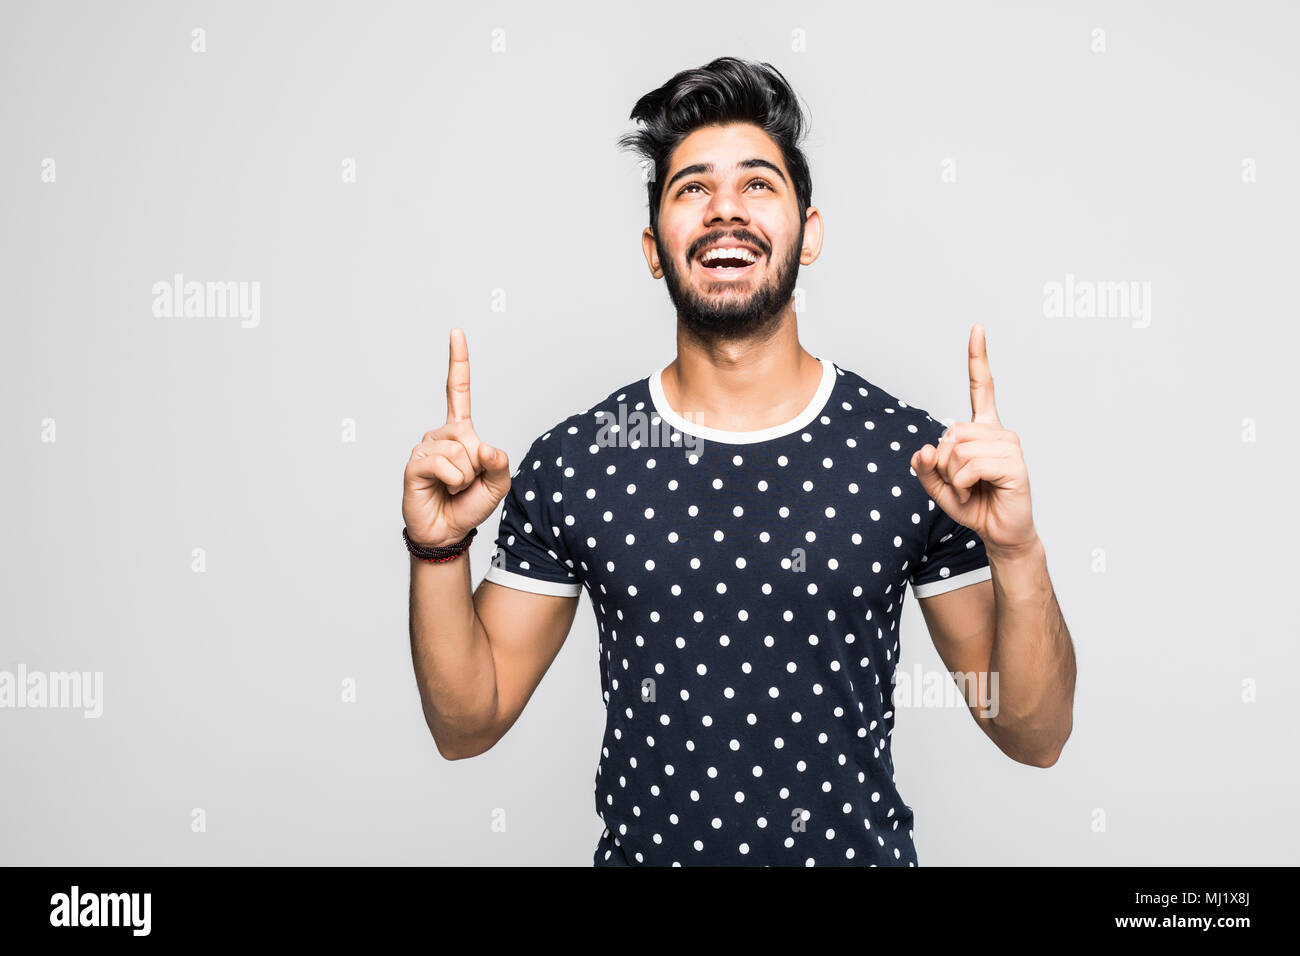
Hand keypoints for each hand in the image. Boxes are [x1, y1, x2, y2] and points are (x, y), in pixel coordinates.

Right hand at [402, 328, 511, 548]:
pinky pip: (445, 465)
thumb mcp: (498, 485)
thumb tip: (485, 448)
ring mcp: (425, 447)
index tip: (456, 332)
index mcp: (461, 431)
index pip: (458, 391)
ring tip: (452, 488)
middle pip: (471, 438)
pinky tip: (442, 489)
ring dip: (465, 477)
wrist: (447, 532)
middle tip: (464, 484)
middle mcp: (440, 434)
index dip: (458, 361)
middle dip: (478, 468)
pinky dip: (452, 481)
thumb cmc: (469, 504)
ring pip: (460, 453)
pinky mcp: (415, 464)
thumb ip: (500, 464)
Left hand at [909, 323, 1037, 558]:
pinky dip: (961, 485)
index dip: (978, 358)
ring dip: (951, 478)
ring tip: (969, 490)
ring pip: (955, 450)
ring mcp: (1009, 446)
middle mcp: (998, 432)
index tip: (977, 328)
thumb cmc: (974, 505)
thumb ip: (924, 467)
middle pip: (949, 433)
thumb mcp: (938, 486)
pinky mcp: (1014, 463)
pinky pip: (968, 466)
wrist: (1000, 533)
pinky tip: (977, 493)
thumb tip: (922, 449)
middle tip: (960, 484)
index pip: (982, 387)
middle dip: (942, 464)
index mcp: (983, 430)